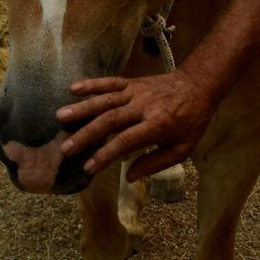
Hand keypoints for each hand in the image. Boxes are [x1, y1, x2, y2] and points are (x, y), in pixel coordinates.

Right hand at [57, 70, 212, 180]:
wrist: (198, 86)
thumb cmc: (191, 121)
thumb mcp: (183, 148)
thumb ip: (156, 163)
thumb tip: (129, 177)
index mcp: (158, 124)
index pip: (127, 140)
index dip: (106, 154)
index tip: (88, 167)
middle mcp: (144, 106)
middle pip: (111, 120)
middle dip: (86, 134)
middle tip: (65, 149)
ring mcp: (137, 92)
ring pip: (106, 99)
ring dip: (83, 108)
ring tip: (60, 117)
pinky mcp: (133, 82)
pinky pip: (110, 82)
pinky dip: (92, 83)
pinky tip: (73, 88)